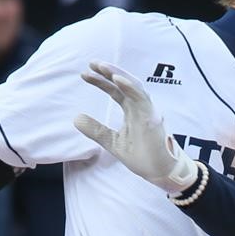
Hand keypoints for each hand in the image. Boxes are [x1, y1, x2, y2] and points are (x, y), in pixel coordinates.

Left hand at [72, 62, 198, 192]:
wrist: (158, 173)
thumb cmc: (141, 157)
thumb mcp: (111, 141)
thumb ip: (96, 129)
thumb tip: (75, 118)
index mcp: (131, 110)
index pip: (115, 91)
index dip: (101, 81)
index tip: (85, 74)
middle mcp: (140, 107)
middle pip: (123, 83)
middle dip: (108, 72)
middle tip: (91, 63)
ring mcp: (147, 110)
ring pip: (133, 85)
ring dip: (118, 74)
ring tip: (102, 66)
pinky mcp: (152, 117)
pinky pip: (141, 98)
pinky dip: (130, 87)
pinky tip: (117, 80)